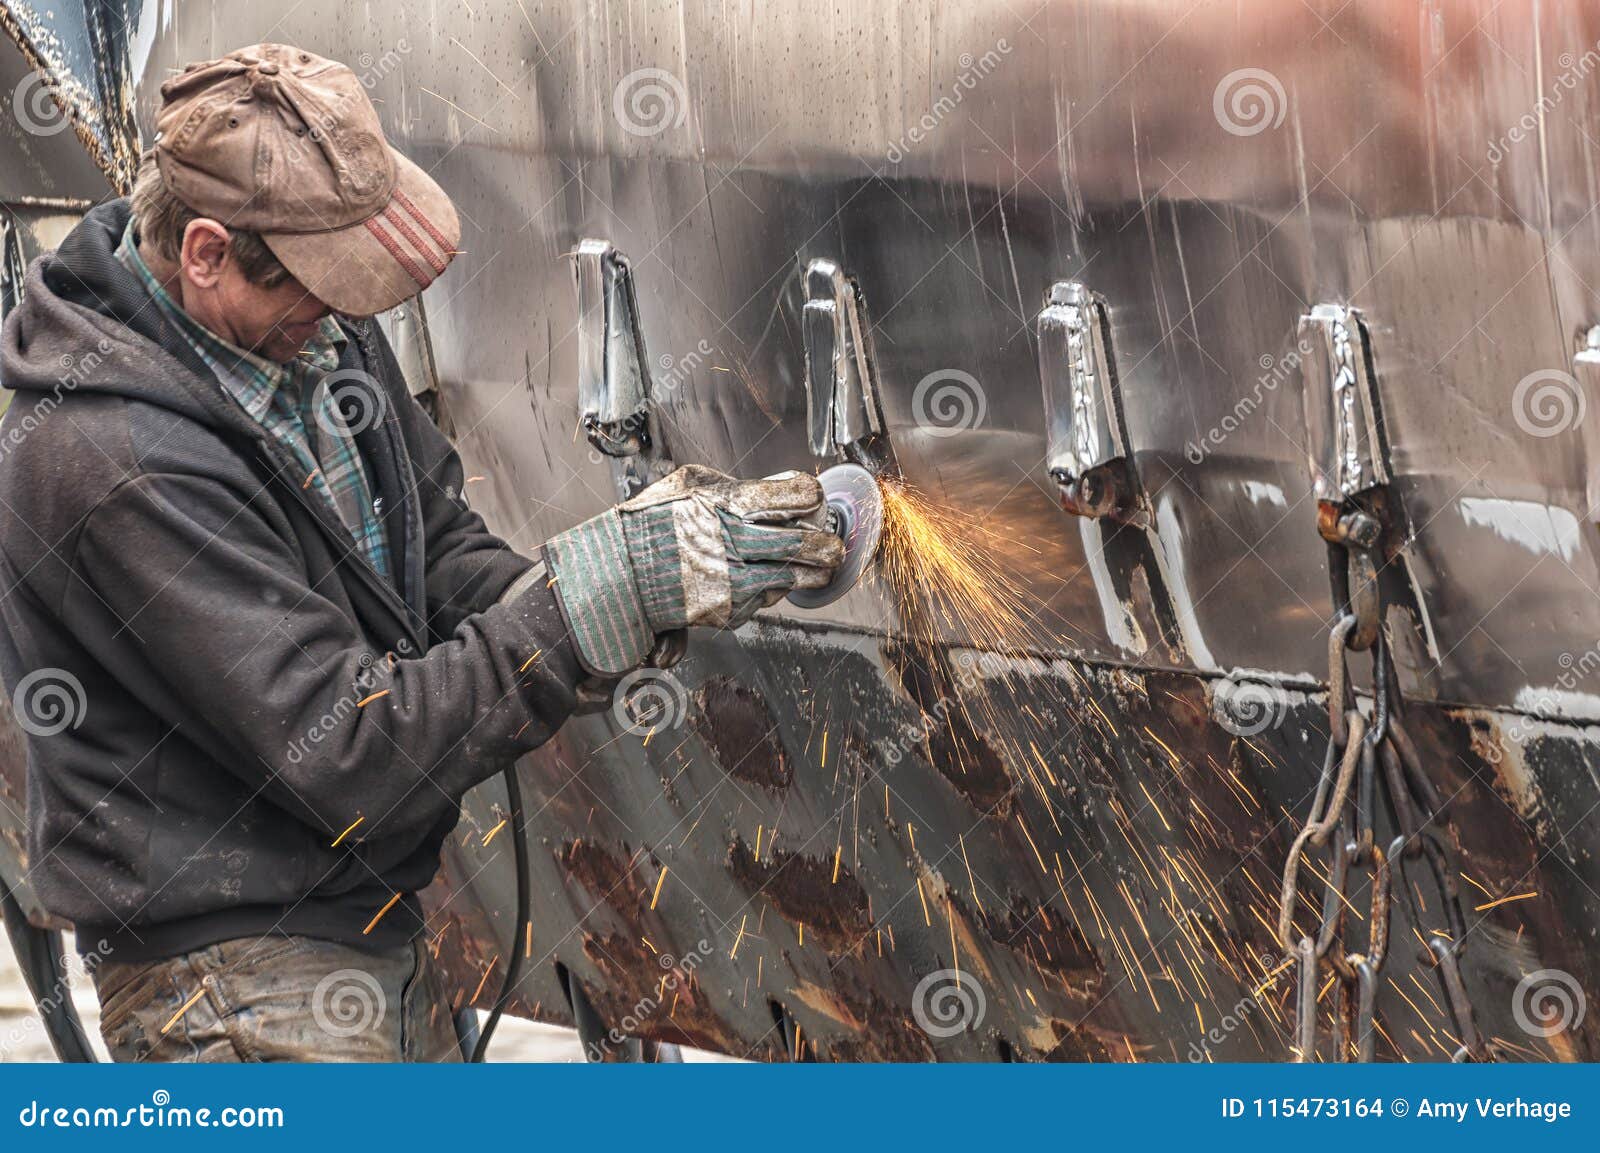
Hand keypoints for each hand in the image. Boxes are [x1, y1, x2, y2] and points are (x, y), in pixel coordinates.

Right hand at [544, 466, 844, 674]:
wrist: (616, 575)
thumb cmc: (651, 523)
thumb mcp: (688, 484)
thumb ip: (735, 485)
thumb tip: (780, 489)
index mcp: (727, 502)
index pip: (798, 496)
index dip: (812, 499)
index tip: (812, 503)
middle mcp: (733, 541)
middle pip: (807, 541)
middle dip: (828, 544)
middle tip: (833, 545)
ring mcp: (732, 579)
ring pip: (795, 577)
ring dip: (812, 573)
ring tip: (816, 568)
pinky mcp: (728, 610)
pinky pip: (768, 600)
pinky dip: (773, 592)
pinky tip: (766, 581)